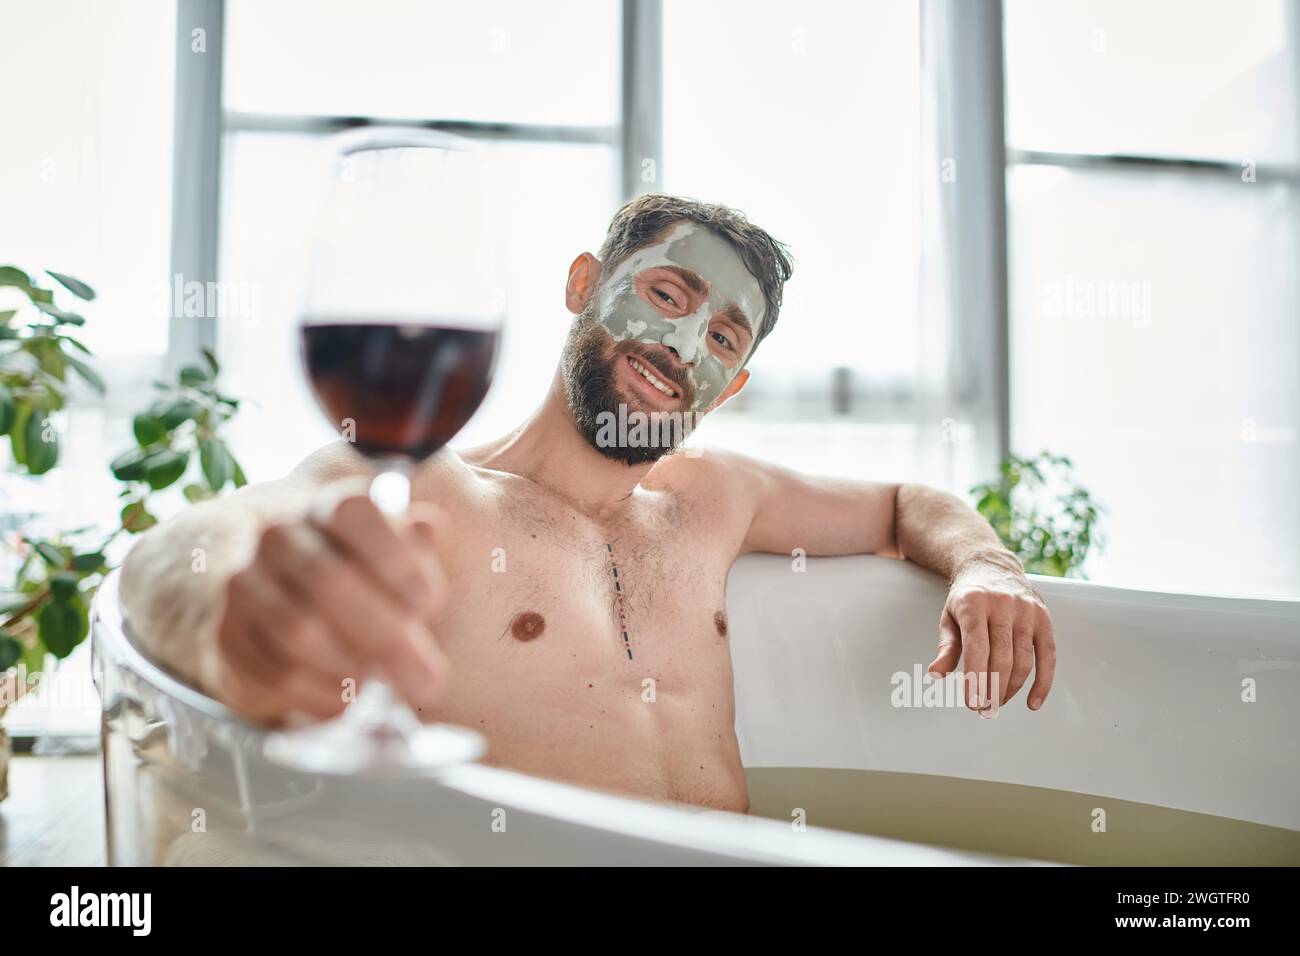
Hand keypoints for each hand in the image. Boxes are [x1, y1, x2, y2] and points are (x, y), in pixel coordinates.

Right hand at [206, 481, 451, 727]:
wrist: (295, 616)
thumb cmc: (368, 586)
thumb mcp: (401, 564)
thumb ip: (417, 551)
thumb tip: (426, 526)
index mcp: (329, 509)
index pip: (355, 513)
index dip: (396, 558)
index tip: (429, 603)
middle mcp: (280, 537)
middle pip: (330, 580)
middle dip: (387, 635)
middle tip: (428, 678)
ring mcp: (245, 582)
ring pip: (300, 631)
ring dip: (351, 665)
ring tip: (379, 679)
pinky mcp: (227, 633)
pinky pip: (276, 672)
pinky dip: (321, 694)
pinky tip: (346, 696)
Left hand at [927, 555, 1055, 715]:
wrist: (992, 567)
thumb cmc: (967, 598)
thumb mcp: (949, 617)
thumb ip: (946, 647)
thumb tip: (937, 673)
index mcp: (974, 604)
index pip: (976, 649)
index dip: (975, 680)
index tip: (972, 703)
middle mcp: (1003, 605)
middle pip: (1002, 659)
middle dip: (993, 690)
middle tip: (984, 710)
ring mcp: (1026, 611)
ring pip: (1024, 661)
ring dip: (1011, 689)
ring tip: (998, 703)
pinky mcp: (1044, 618)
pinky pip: (1048, 656)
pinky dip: (1042, 683)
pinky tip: (1032, 702)